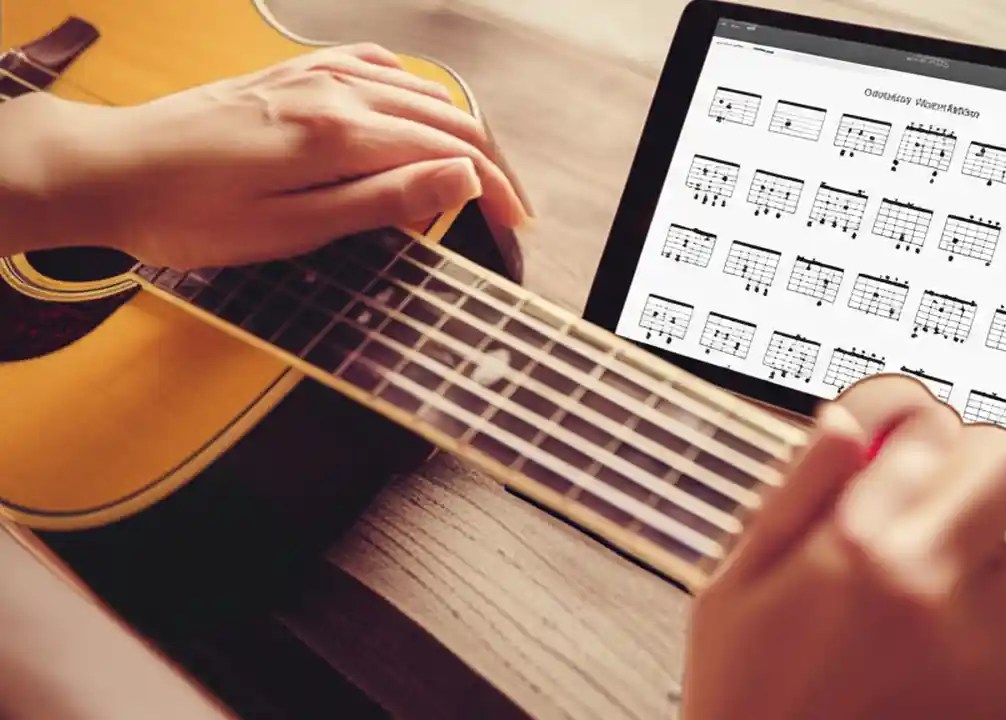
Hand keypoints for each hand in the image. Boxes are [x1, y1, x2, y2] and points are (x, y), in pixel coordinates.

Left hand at [0, 43, 527, 268]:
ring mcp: (312, 75)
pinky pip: (375, 67)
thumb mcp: (292, 229)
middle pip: (444, 116)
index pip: (450, 152)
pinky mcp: (292, 74)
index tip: (515, 223)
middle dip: (487, 163)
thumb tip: (461, 176)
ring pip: (417, 89)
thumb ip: (383, 200)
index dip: (494, 190)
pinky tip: (411, 113)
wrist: (111, 170)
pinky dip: (411, 92)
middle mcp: (334, 90)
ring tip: (468, 176)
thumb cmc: (190, 215)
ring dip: (455, 130)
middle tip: (507, 210)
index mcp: (339, 134)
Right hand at [682, 376, 1005, 718]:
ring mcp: (974, 643)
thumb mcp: (735, 582)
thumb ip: (792, 495)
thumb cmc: (742, 691)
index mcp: (849, 540)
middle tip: (989, 484)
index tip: (926, 445)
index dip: (931, 426)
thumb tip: (842, 422)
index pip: (927, 431)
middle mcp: (920, 579)